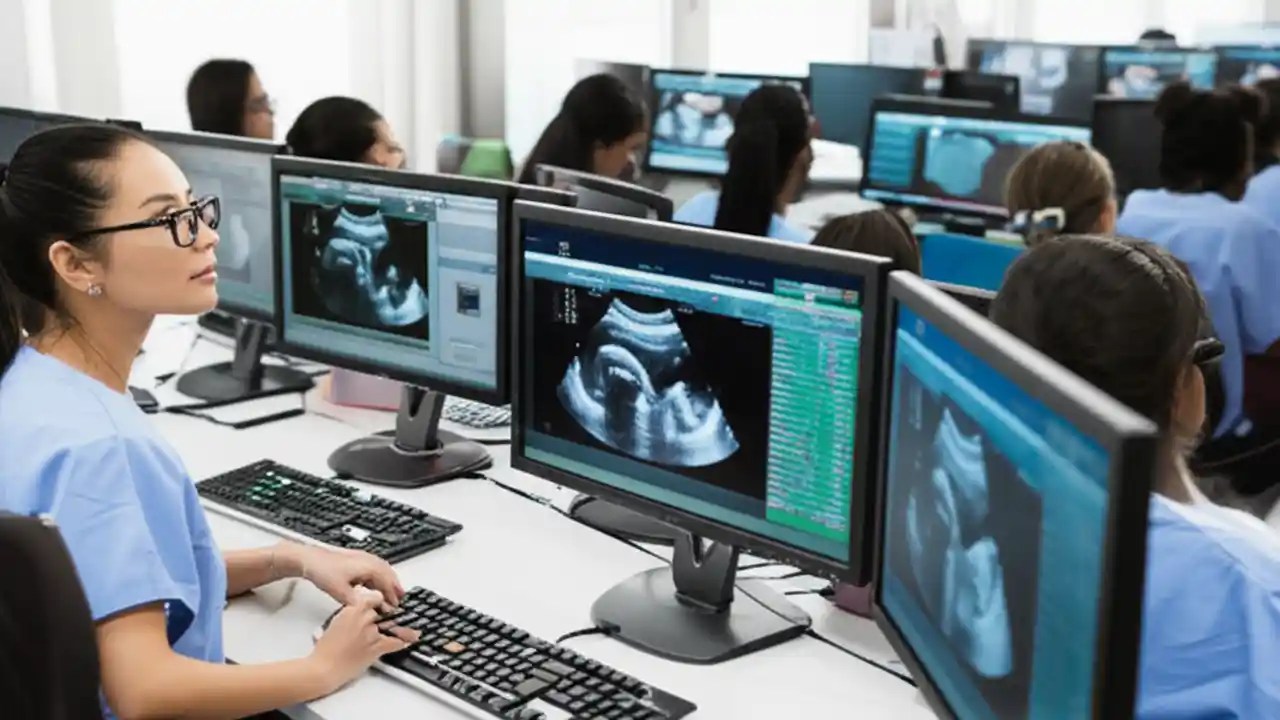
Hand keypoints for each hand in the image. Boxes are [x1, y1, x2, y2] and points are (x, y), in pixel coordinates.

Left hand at [284, 544, 406, 608]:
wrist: (309, 559)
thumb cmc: (323, 570)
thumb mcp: (340, 592)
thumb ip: (356, 602)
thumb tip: (368, 609)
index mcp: (368, 567)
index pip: (387, 582)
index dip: (393, 595)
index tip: (395, 606)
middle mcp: (368, 561)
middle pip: (387, 574)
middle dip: (394, 587)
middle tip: (399, 599)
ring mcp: (362, 559)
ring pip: (381, 571)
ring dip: (386, 582)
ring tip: (389, 594)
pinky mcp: (355, 560)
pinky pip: (372, 570)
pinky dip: (377, 579)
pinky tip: (373, 586)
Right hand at [310, 592, 417, 691]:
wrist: (324, 668)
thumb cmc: (325, 650)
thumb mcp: (334, 624)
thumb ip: (348, 614)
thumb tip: (355, 612)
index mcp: (351, 610)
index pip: (374, 597)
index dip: (381, 601)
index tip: (384, 604)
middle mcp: (363, 618)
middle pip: (384, 612)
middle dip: (387, 618)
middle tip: (390, 623)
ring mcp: (370, 632)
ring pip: (392, 626)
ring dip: (401, 629)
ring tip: (413, 631)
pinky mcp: (376, 647)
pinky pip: (395, 642)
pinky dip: (404, 642)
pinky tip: (410, 640)